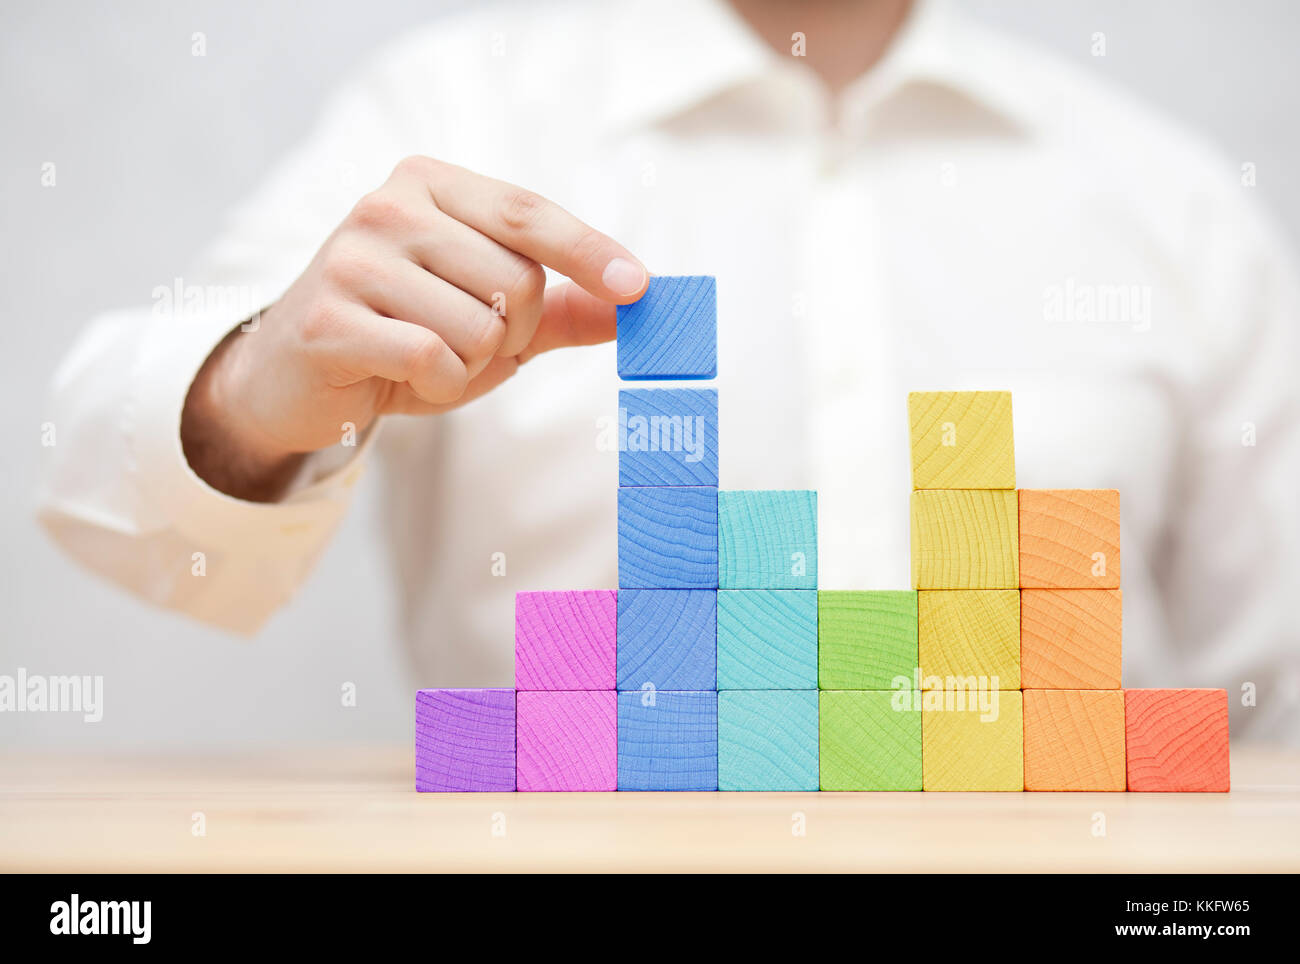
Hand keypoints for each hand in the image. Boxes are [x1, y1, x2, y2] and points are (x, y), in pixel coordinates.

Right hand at [181, 156, 647, 499]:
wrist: (297, 377)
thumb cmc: (403, 336)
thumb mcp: (491, 316)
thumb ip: (561, 308)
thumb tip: (637, 305)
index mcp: (430, 185)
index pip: (530, 214)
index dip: (590, 252)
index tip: (640, 286)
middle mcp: (388, 206)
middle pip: (518, 280)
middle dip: (513, 332)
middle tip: (464, 339)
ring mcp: (354, 259)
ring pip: (481, 326)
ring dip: (472, 364)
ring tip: (425, 356)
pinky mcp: (331, 317)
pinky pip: (435, 359)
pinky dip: (441, 386)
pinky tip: (403, 377)